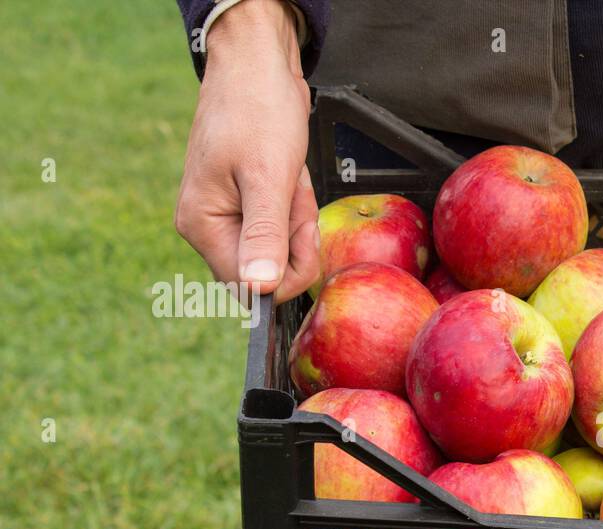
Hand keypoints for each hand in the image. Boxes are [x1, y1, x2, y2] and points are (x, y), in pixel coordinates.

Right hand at [174, 0, 317, 301]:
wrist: (258, 66)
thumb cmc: (257, 110)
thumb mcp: (267, 176)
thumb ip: (265, 236)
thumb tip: (258, 289)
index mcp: (201, 226)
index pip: (250, 287)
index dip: (288, 268)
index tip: (301, 227)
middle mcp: (208, 227)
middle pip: (267, 270)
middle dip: (294, 237)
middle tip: (294, 194)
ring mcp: (227, 216)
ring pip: (278, 248)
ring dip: (297, 217)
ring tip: (289, 178)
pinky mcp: (246, 204)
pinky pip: (280, 225)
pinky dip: (294, 205)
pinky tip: (289, 177)